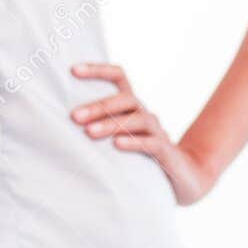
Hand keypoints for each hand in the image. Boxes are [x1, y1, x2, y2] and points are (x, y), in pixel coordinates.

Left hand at [69, 61, 215, 205]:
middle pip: (125, 98)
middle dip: (98, 106)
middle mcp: (144, 113)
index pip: (118, 77)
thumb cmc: (141, 156)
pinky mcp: (165, 152)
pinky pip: (150, 143)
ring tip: (89, 133)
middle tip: (74, 116)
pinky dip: (133, 143)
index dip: (98, 70)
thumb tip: (63, 124)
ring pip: (136, 120)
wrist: (185, 177)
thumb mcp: (119, 137)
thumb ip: (98, 128)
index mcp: (132, 106)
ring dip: (110, 124)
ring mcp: (157, 131)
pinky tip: (116, 146)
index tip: (73, 70)